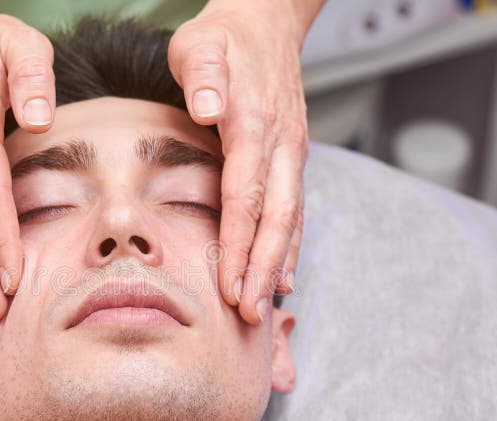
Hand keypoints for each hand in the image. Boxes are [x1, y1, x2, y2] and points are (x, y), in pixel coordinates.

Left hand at [169, 0, 316, 323]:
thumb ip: (203, 75)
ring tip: (265, 307)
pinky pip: (295, 209)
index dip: (238, 245)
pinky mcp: (292, 158)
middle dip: (262, 270)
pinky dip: (289, 246)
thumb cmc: (224, 38)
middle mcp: (282, 146)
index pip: (246, 197)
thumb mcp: (201, 45)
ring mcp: (292, 154)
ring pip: (291, 220)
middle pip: (277, 219)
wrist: (266, 21)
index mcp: (255, 126)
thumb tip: (208, 109)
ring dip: (277, 266)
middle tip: (249, 316)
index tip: (229, 286)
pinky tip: (282, 274)